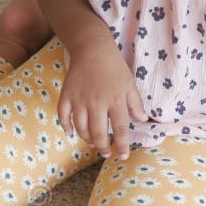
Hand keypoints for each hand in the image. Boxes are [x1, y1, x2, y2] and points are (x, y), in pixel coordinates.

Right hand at [57, 40, 147, 158]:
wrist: (92, 49)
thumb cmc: (114, 67)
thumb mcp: (129, 84)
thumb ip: (136, 104)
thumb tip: (143, 120)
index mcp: (115, 100)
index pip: (120, 129)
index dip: (122, 145)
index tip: (123, 156)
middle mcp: (97, 102)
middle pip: (99, 133)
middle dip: (103, 147)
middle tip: (106, 153)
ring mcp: (80, 100)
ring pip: (81, 128)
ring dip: (87, 139)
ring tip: (93, 144)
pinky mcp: (67, 95)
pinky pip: (63, 116)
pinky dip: (66, 127)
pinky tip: (71, 133)